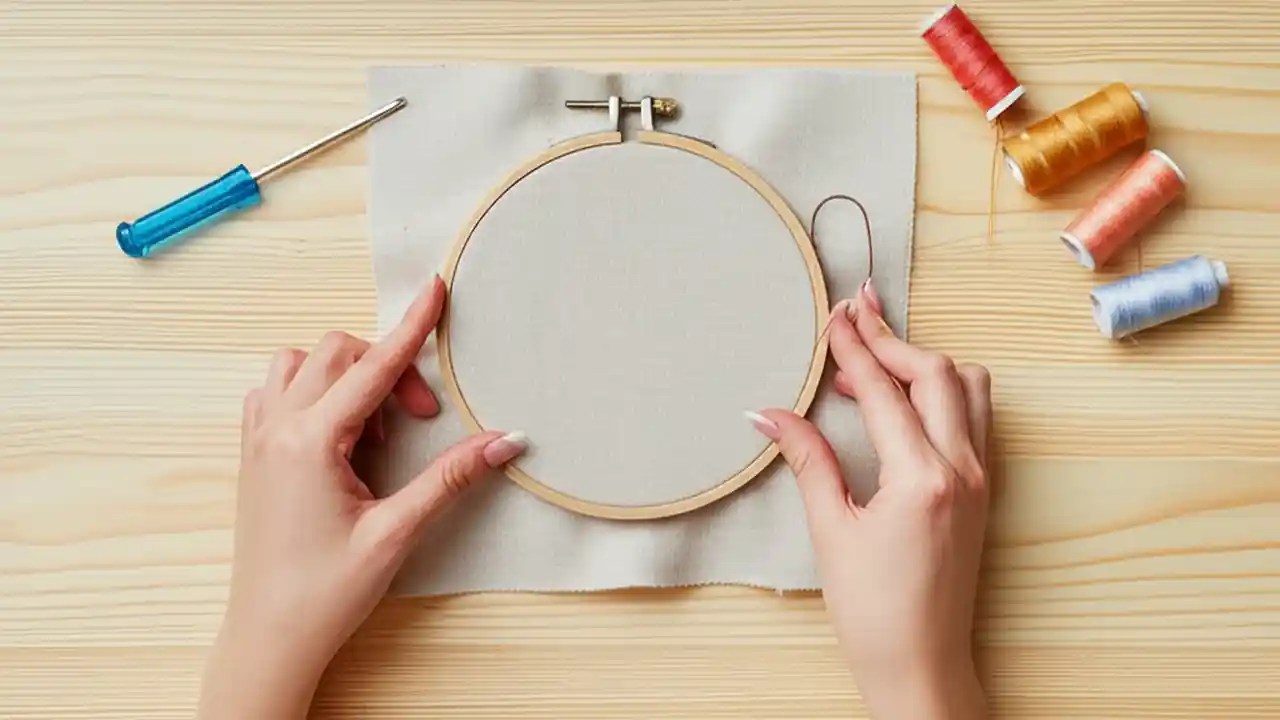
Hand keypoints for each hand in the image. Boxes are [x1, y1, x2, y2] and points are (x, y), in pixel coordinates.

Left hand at [199, 276, 527, 719]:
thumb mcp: (397, 532)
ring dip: (345, 375)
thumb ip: (450, 478)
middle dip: (389, 370)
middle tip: (423, 416)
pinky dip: (310, 391)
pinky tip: (338, 432)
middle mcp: (276, 429)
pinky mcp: (253, 456)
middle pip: (338, 355)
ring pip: (299, 364)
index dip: (412, 327)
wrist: (270, 636)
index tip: (435, 289)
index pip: (372, 366)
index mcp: (310, 442)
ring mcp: (257, 440)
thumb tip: (504, 440)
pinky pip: (274, 392)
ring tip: (375, 426)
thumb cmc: (326, 592)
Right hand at [749, 283, 991, 719]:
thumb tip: (770, 414)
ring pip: (968, 388)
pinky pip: (975, 417)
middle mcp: (962, 470)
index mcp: (922, 478)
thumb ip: (808, 461)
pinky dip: (943, 391)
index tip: (836, 314)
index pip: (886, 392)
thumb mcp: (832, 532)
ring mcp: (979, 479)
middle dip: (893, 338)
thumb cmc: (876, 614)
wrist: (922, 667)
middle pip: (936, 373)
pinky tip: (908, 397)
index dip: (856, 348)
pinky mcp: (982, 492)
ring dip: (924, 362)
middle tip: (856, 313)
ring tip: (878, 357)